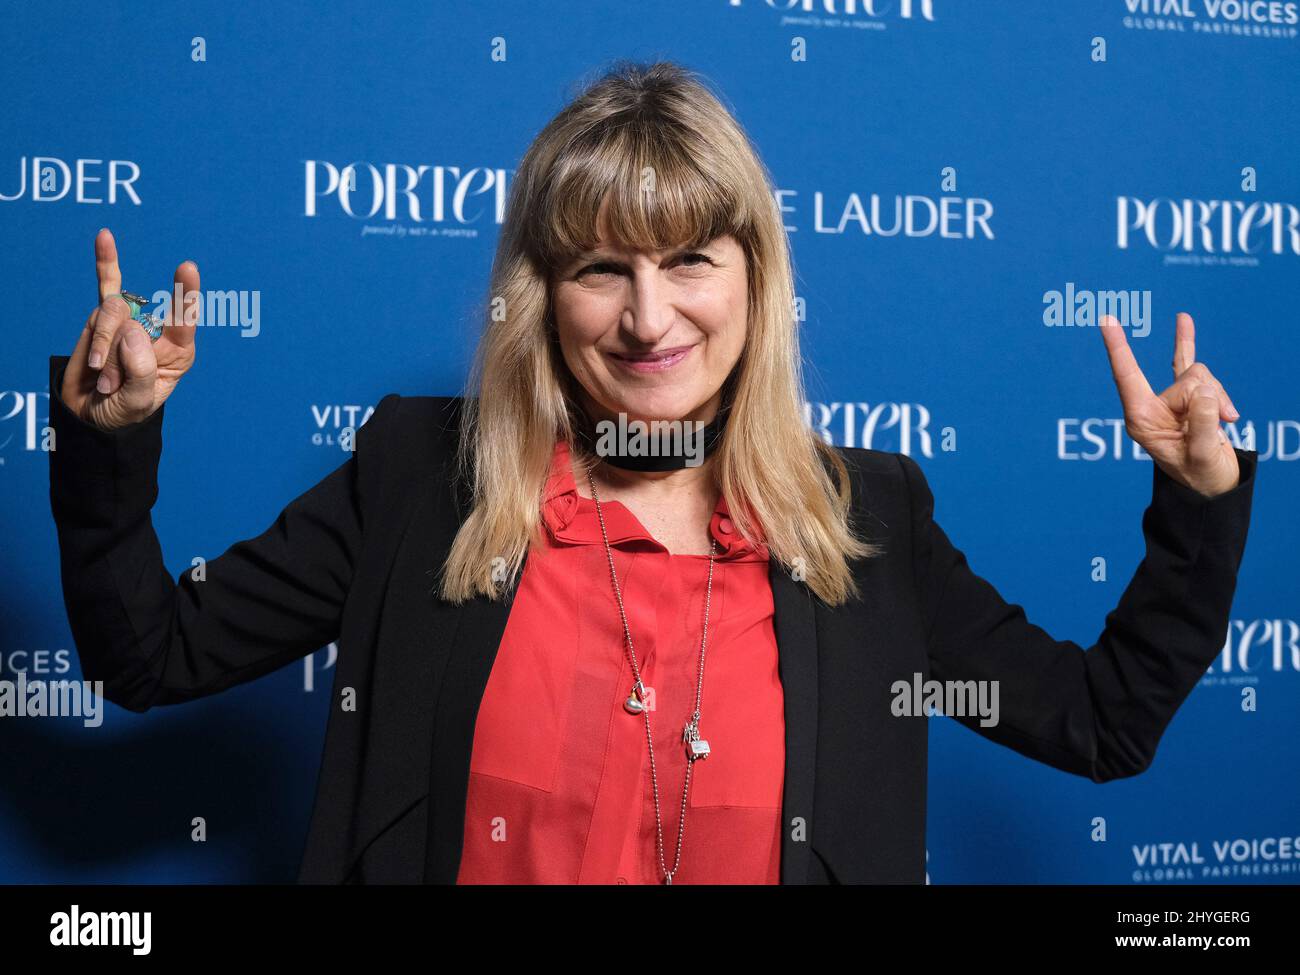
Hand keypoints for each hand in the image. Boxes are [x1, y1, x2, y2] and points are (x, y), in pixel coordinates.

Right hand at [61, 228, 199, 430]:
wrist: (92, 414)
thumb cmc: (123, 409)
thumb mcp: (137, 401)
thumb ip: (139, 369)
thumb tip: (131, 329)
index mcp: (178, 350)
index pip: (185, 319)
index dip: (185, 294)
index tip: (188, 267)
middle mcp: (156, 330)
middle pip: (137, 321)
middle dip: (118, 355)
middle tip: (112, 384)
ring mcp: (130, 320)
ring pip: (112, 314)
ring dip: (102, 349)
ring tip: (102, 377)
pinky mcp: (104, 316)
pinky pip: (106, 285)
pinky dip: (106, 262)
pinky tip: (105, 237)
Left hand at [1099, 311, 1240, 498]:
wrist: (1213, 484)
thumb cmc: (1202, 475)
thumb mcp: (1202, 454)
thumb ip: (1202, 423)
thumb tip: (1203, 390)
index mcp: (1142, 419)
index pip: (1127, 376)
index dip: (1118, 347)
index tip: (1106, 319)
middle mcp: (1151, 406)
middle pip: (1185, 378)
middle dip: (1210, 396)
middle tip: (1219, 424)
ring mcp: (1168, 400)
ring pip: (1198, 374)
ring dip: (1219, 395)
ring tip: (1225, 421)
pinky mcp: (1187, 396)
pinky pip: (1186, 363)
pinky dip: (1185, 342)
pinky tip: (1183, 319)